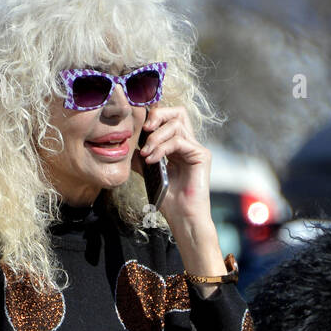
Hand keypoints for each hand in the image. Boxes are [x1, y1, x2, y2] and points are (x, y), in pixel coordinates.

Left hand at [131, 104, 212, 230]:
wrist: (183, 218)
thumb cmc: (169, 201)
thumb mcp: (150, 175)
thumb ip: (142, 158)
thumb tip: (128, 146)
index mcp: (178, 146)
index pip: (168, 118)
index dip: (154, 117)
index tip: (137, 130)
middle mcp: (189, 144)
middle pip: (177, 112)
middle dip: (157, 115)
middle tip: (144, 129)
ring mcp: (197, 148)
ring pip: (176, 124)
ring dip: (155, 137)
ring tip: (146, 153)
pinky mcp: (201, 155)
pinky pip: (178, 141)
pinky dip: (161, 148)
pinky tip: (152, 160)